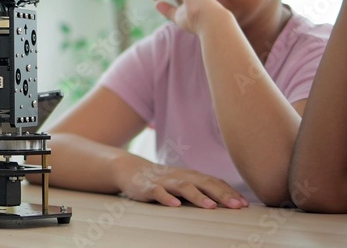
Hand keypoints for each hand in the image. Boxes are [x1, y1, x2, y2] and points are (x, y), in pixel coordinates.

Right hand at [115, 158, 248, 208]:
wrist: (131, 170)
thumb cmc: (162, 180)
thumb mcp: (184, 182)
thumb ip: (201, 189)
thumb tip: (228, 202)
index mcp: (191, 175)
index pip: (214, 182)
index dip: (229, 192)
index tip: (244, 204)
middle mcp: (180, 176)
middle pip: (204, 183)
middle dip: (222, 194)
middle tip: (237, 206)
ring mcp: (164, 181)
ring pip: (183, 187)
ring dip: (198, 196)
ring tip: (211, 206)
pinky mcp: (148, 187)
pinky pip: (158, 192)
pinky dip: (167, 198)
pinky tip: (175, 205)